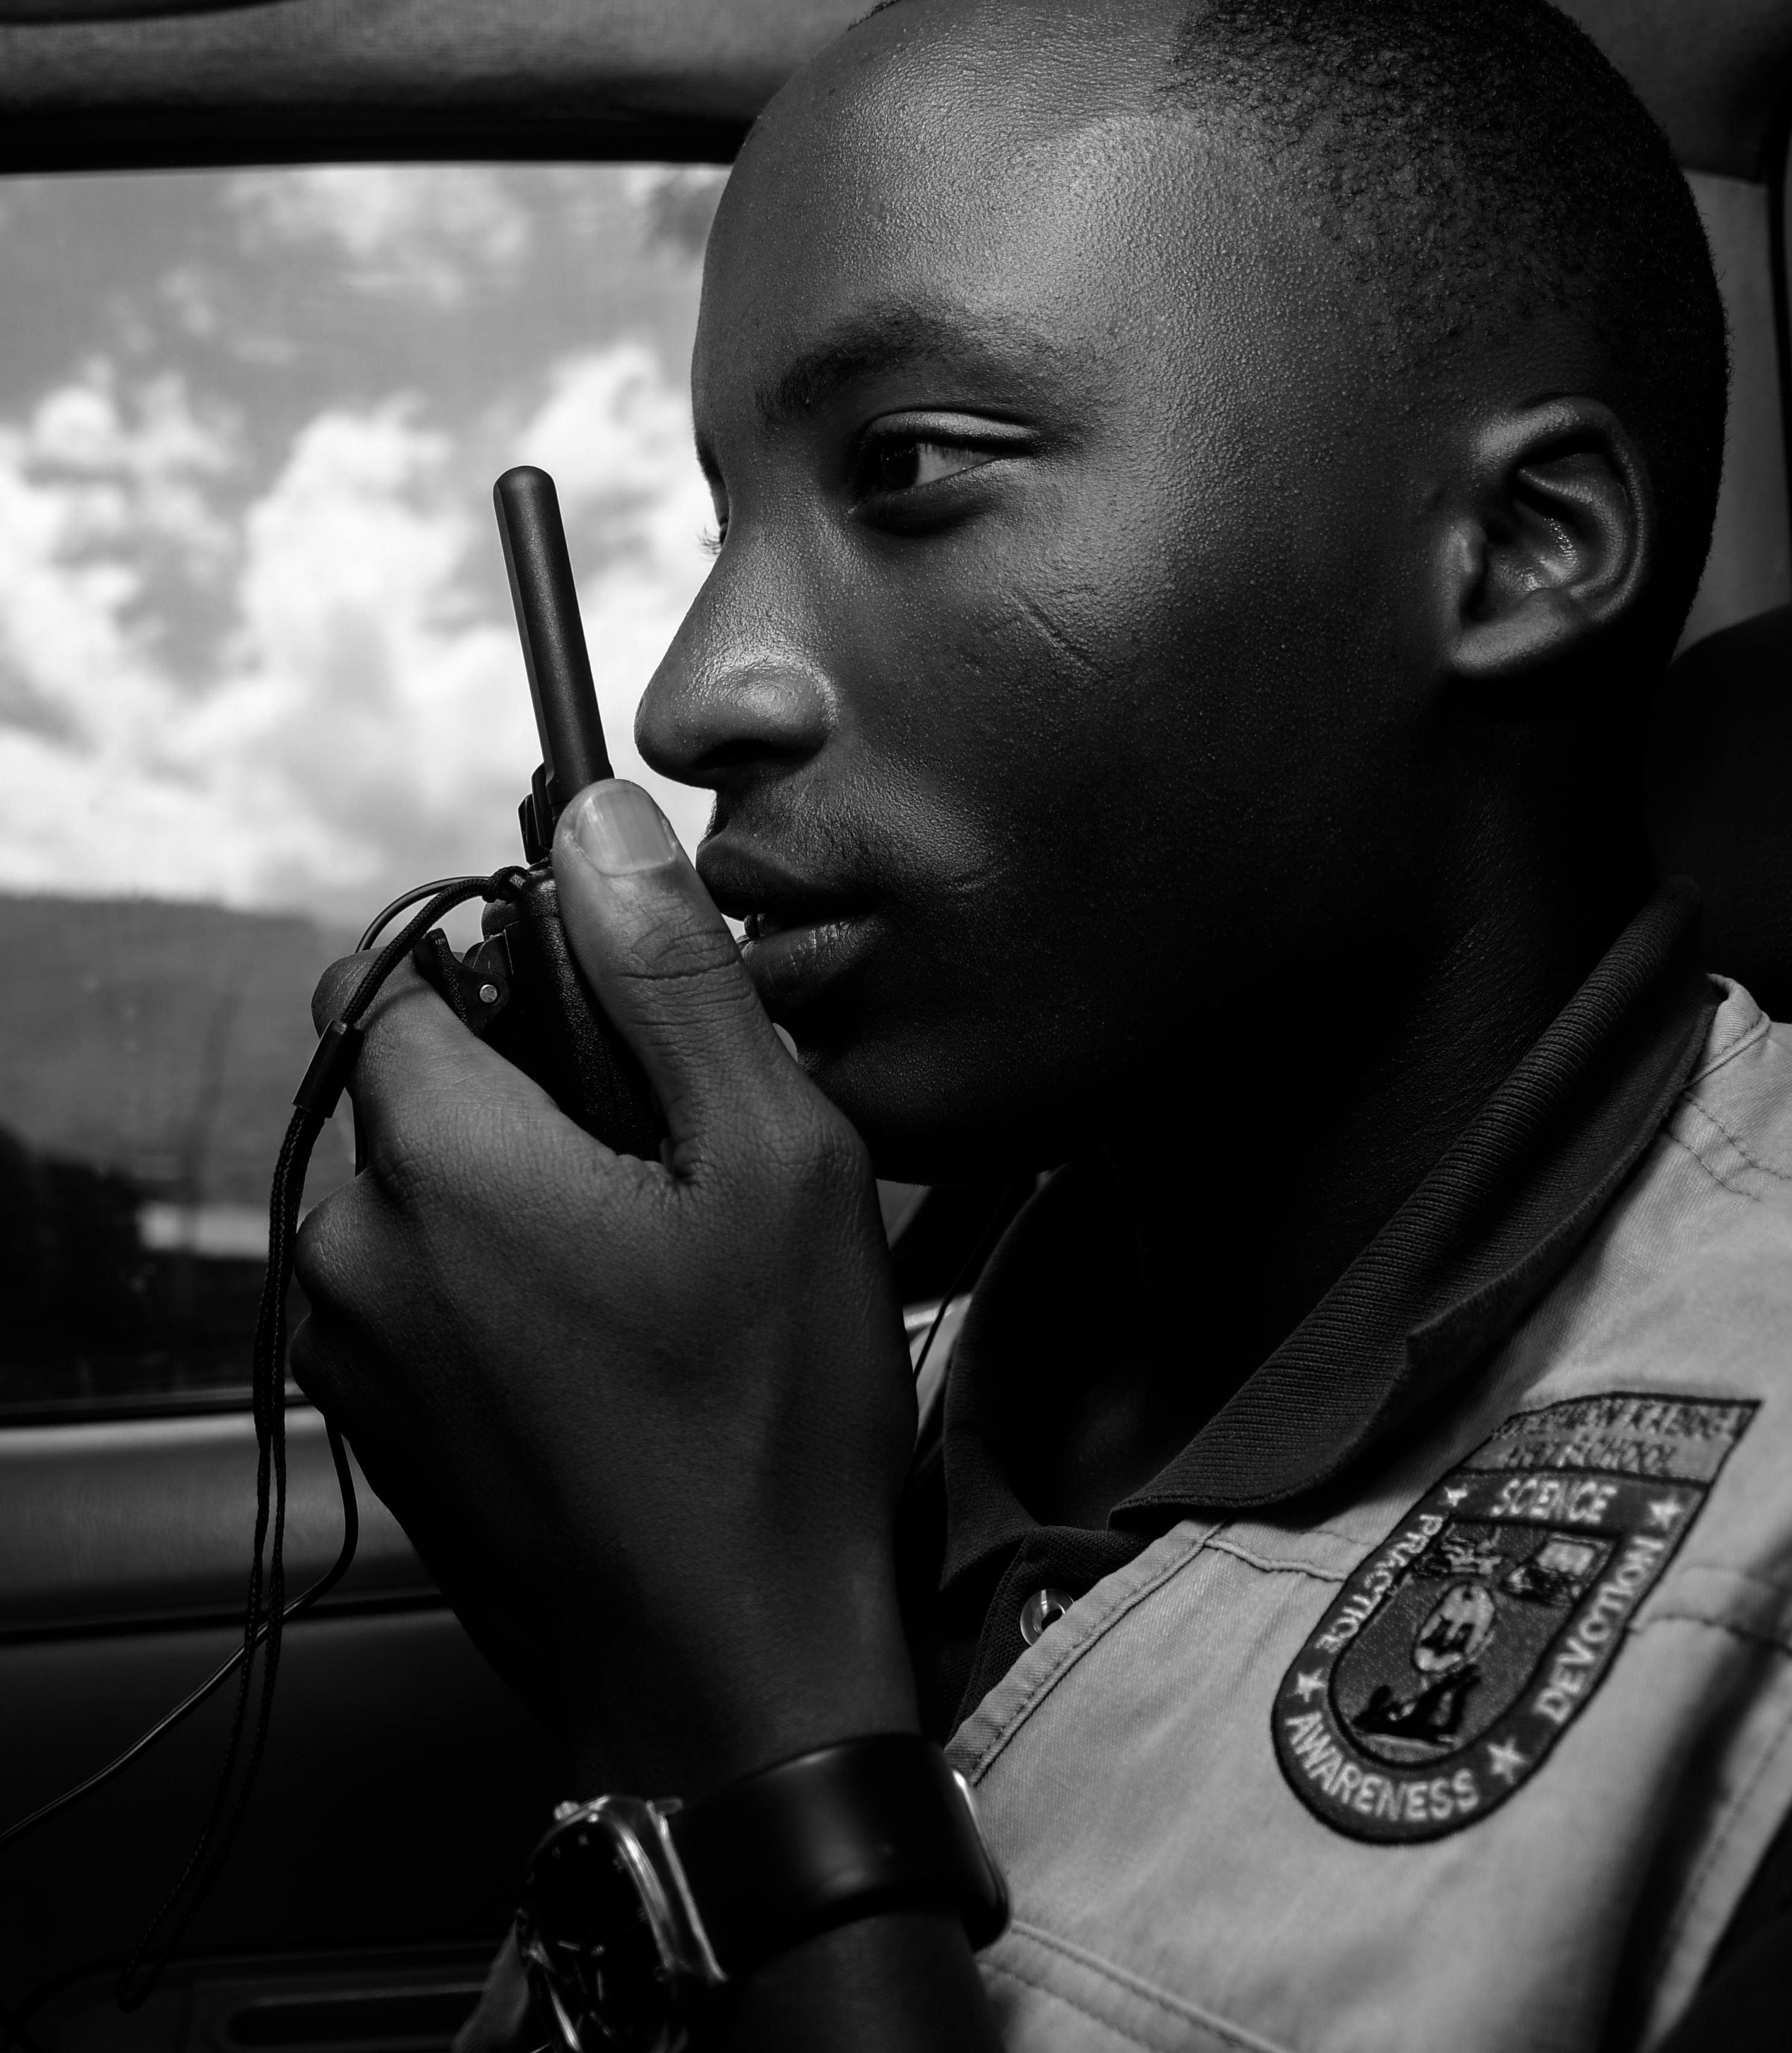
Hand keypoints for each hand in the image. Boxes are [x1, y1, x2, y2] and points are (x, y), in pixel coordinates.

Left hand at [292, 779, 919, 1798]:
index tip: (625, 1010)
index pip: (400, 968)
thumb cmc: (768, 1433)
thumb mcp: (772, 1161)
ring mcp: (356, 1352)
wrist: (732, 1692)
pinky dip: (505, 1269)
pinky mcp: (383, 1424)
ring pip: (422, 1181)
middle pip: (411, 1075)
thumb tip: (594, 823)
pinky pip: (423, 1281)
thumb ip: (669, 974)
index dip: (516, 959)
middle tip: (680, 1157)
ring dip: (528, 1178)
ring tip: (664, 1259)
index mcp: (435, 1162)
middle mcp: (354, 1251)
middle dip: (534, 1075)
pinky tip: (624, 1340)